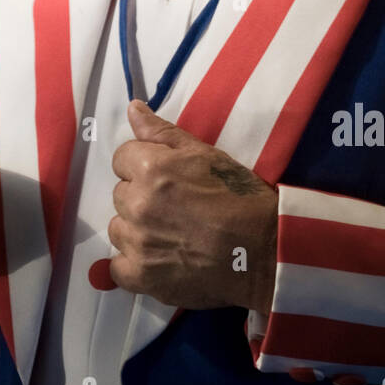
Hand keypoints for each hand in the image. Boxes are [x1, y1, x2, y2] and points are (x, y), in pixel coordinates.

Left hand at [109, 99, 279, 312]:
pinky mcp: (142, 276)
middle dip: (141, 197)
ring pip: (119, 229)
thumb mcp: (205, 154)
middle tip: (174, 208)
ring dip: (136, 231)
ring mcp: (138, 243)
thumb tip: (132, 107)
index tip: (166, 180)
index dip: (143, 166)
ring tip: (170, 235)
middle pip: (120, 195)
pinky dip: (134, 265)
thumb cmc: (240, 197)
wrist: (265, 251)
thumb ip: (162, 132)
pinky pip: (119, 268)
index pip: (122, 159)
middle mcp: (138, 204)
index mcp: (151, 168)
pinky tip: (159, 261)